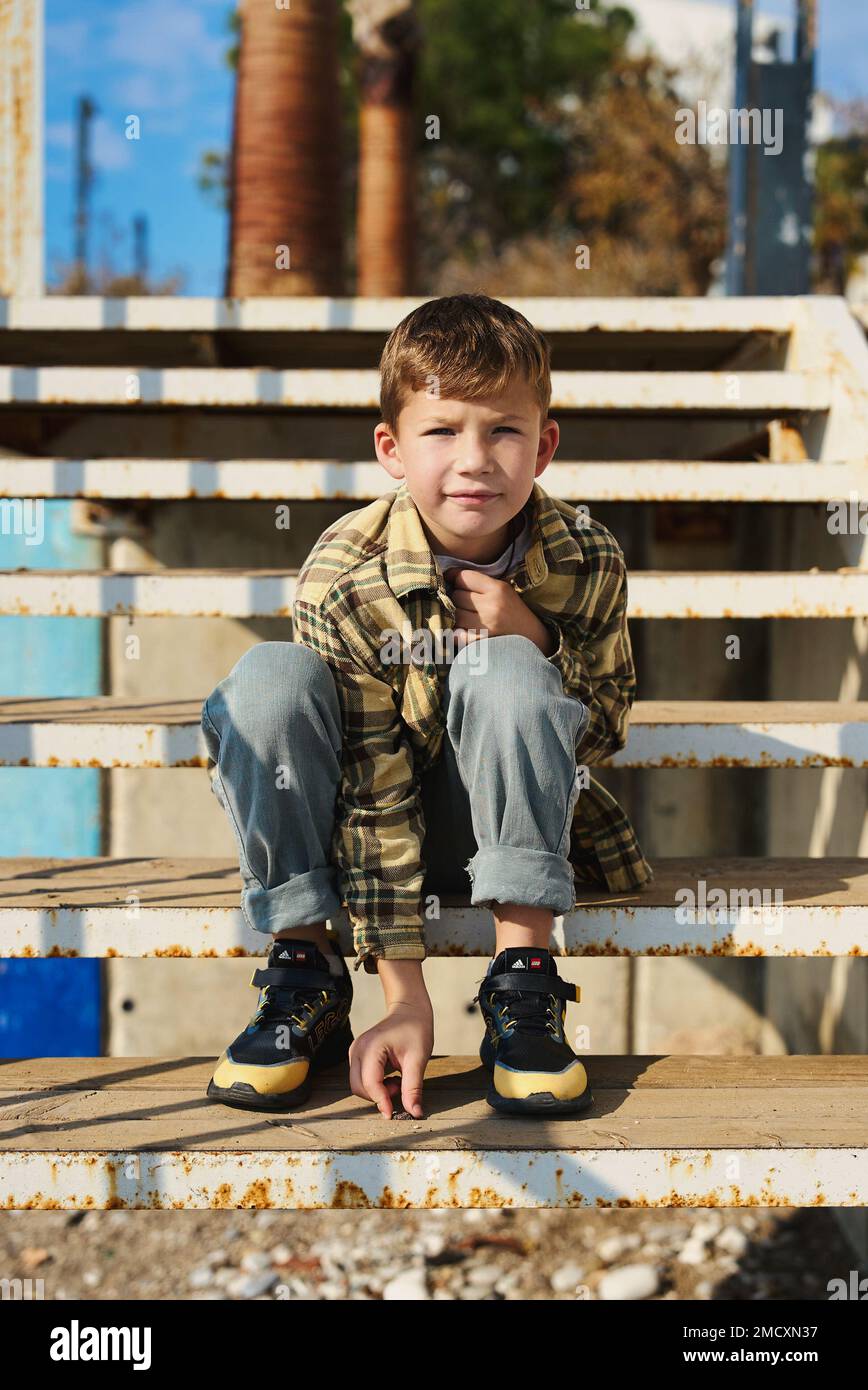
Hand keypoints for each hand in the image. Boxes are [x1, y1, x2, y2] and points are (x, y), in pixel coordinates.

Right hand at [348, 999, 433, 1118]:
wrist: (409, 1009)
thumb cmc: (415, 1028)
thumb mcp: (418, 1058)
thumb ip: (413, 1087)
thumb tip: (414, 1113)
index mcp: (371, 1047)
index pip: (370, 1083)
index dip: (382, 1102)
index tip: (394, 1115)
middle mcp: (357, 1049)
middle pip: (359, 1087)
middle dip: (378, 1096)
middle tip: (400, 1088)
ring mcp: (355, 1051)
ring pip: (358, 1085)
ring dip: (377, 1091)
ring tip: (397, 1080)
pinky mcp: (357, 1055)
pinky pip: (360, 1078)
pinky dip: (375, 1085)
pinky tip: (391, 1076)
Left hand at [445, 569, 553, 653]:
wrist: (534, 641)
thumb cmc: (516, 614)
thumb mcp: (505, 592)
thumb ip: (481, 583)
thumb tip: (449, 575)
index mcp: (499, 589)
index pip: (464, 578)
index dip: (455, 578)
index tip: (452, 580)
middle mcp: (491, 606)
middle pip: (457, 596)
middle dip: (458, 599)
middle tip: (468, 604)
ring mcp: (485, 626)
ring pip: (455, 614)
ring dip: (458, 616)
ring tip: (470, 618)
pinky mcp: (481, 643)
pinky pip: (457, 634)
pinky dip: (458, 632)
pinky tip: (467, 631)